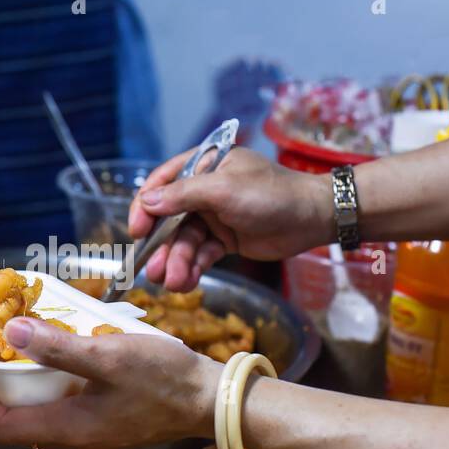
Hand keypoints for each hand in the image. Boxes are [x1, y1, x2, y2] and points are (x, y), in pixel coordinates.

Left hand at [0, 317, 220, 448]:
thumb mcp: (109, 355)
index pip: (2, 427)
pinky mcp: (109, 424)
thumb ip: (58, 346)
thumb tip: (12, 332)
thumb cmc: (166, 379)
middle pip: (17, 425)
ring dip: (21, 392)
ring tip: (11, 356)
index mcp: (70, 429)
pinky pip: (64, 412)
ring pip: (41, 418)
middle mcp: (77, 440)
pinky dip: (48, 390)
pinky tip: (56, 362)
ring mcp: (94, 435)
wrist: (214, 401)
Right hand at [127, 146, 331, 290]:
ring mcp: (214, 216)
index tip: (136, 231)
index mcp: (202, 166)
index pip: (162, 184)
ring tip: (172, 283)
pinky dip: (193, 268)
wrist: (312, 218)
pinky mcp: (225, 239)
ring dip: (176, 262)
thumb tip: (146, 201)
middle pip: (170, 220)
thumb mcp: (224, 189)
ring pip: (185, 242)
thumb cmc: (271, 193)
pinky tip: (187, 283)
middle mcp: (203, 190)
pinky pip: (201, 254)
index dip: (145, 207)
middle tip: (152, 271)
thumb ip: (183, 195)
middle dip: (161, 247)